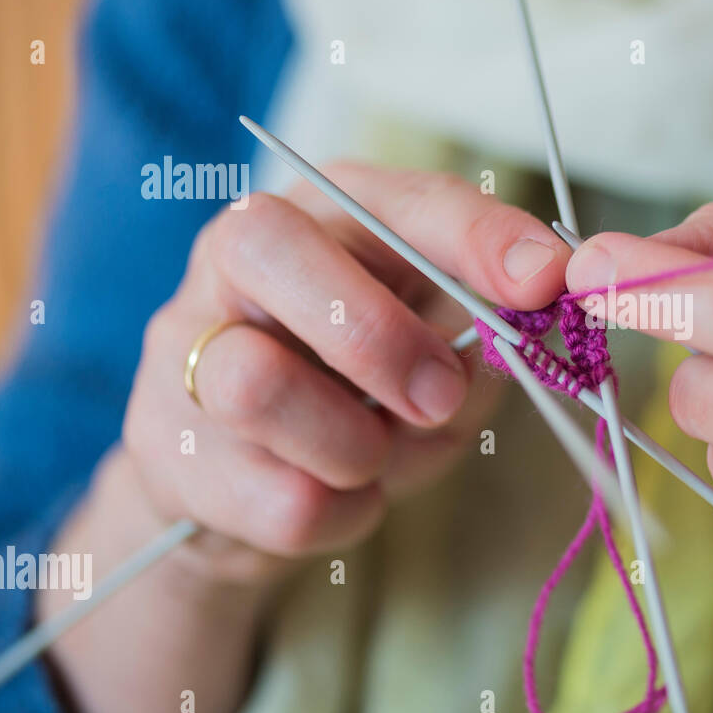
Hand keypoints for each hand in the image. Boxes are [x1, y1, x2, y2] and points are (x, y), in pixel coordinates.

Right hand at [40, 163, 569, 712]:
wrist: (261, 486)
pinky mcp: (168, 448)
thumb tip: (541, 309)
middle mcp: (238, 259)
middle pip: (271, 249)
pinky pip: (276, 496)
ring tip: (376, 455)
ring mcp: (186, 349)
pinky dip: (341, 513)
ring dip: (354, 444)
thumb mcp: (442, 346)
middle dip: (375, 335)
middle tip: (438, 397)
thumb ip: (488, 325)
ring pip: (255, 384)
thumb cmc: (368, 393)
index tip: (545, 279)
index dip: (475, 236)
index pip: (398, 200)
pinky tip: (340, 495)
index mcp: (327, 214)